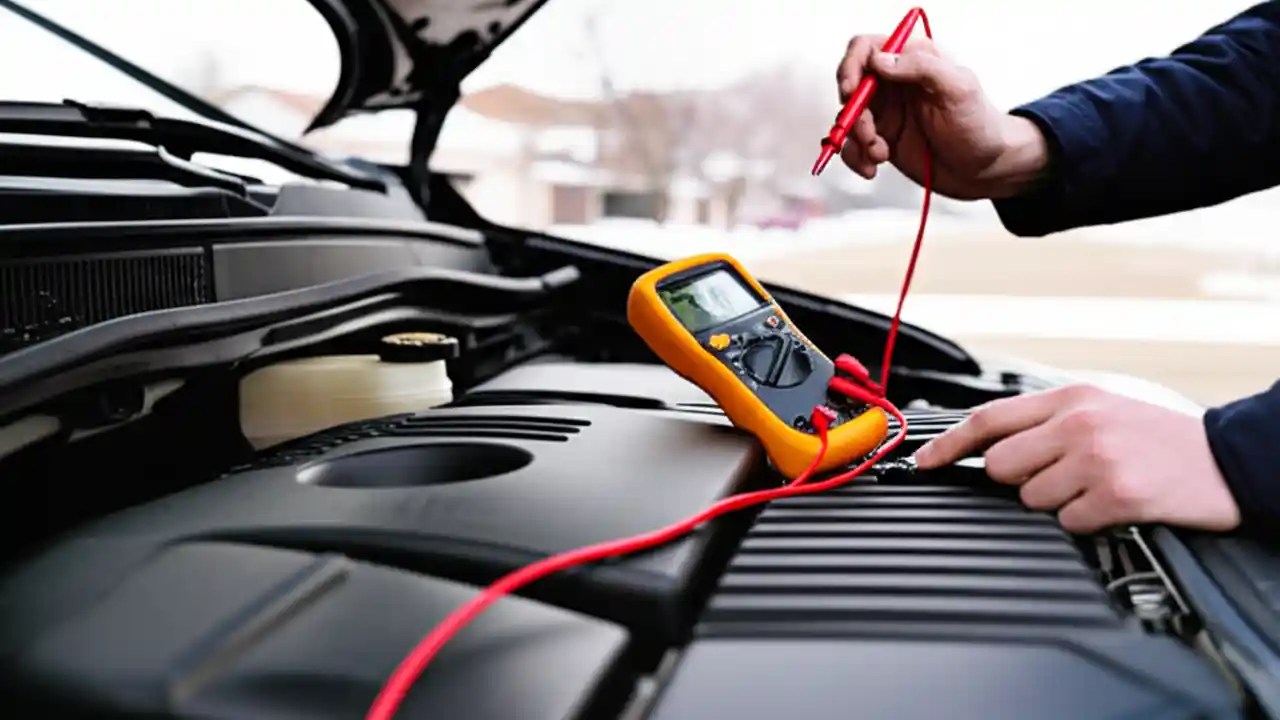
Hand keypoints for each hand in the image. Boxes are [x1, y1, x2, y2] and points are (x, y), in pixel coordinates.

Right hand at [836, 35, 1048, 198]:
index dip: (852, 66)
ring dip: (857, 140)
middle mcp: (894, 85)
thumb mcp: (958, 89)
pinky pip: (853, 147)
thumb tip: (880, 60)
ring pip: (848, 119)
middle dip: (855, 113)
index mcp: (913, 61)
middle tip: (870, 132)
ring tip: (881, 154)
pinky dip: (856, 158)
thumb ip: (921, 67)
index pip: (867, 48)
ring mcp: (886, 114)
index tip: (852, 91)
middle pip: (851, 86)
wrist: (985, 170)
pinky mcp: (881, 141)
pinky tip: (874, 167)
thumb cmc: (980, 126)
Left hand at [913, 384, 1241, 533]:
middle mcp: (1079, 424)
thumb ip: (1047, 423)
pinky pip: (1068, 522)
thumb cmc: (1160, 438)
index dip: (949, 443)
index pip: (989, 418)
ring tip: (1096, 486)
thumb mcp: (1102, 409)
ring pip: (1031, 497)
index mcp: (1071, 398)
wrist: (1228, 460)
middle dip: (1017, 480)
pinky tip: (1114, 505)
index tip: (925, 462)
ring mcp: (1097, 459)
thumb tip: (990, 447)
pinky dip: (1086, 521)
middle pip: (1001, 464)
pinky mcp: (1117, 495)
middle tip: (1058, 477)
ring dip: (1057, 503)